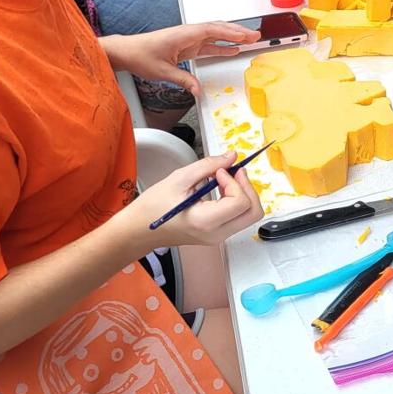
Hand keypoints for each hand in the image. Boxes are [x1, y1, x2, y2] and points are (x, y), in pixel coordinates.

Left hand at [105, 22, 259, 98]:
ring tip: (248, 41)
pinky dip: (221, 46)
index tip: (246, 35)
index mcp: (184, 34)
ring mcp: (188, 39)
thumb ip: (183, 80)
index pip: (212, 30)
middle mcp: (188, 34)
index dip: (231, 32)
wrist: (127, 51)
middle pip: (218, 29)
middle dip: (237, 32)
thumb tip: (198, 90)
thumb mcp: (162, 71)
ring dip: (232, 38)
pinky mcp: (186, 46)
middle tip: (255, 36)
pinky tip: (231, 49)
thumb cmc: (140, 55)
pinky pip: (208, 44)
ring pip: (215, 36)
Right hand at [128, 152, 264, 247]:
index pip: (241, 202)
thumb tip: (231, 156)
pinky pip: (238, 217)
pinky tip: (220, 189)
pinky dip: (236, 200)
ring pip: (249, 215)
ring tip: (223, 179)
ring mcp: (218, 237)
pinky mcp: (217, 234)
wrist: (139, 230)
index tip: (219, 171)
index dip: (235, 182)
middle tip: (233, 172)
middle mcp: (217, 234)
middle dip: (248, 188)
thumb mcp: (179, 179)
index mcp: (206, 222)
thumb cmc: (153, 206)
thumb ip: (208, 165)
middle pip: (253, 212)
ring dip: (243, 193)